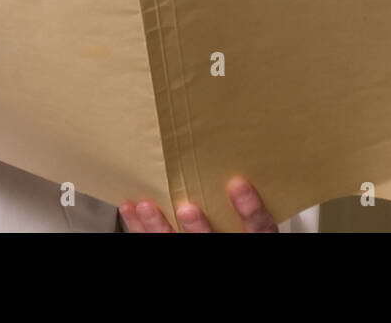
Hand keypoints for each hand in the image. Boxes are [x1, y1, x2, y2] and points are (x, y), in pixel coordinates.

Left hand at [118, 177, 277, 232]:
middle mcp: (226, 242)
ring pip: (177, 244)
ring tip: (146, 206)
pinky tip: (130, 208)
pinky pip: (154, 242)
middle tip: (187, 208)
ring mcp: (198, 247)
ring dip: (158, 227)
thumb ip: (245, 188)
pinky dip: (139, 226)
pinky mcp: (176, 247)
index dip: (251, 210)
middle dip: (197, 227)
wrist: (221, 233)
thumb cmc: (235, 216)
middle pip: (211, 241)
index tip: (239, 185)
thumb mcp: (250, 208)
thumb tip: (234, 144)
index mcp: (250, 234)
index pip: (259, 228)